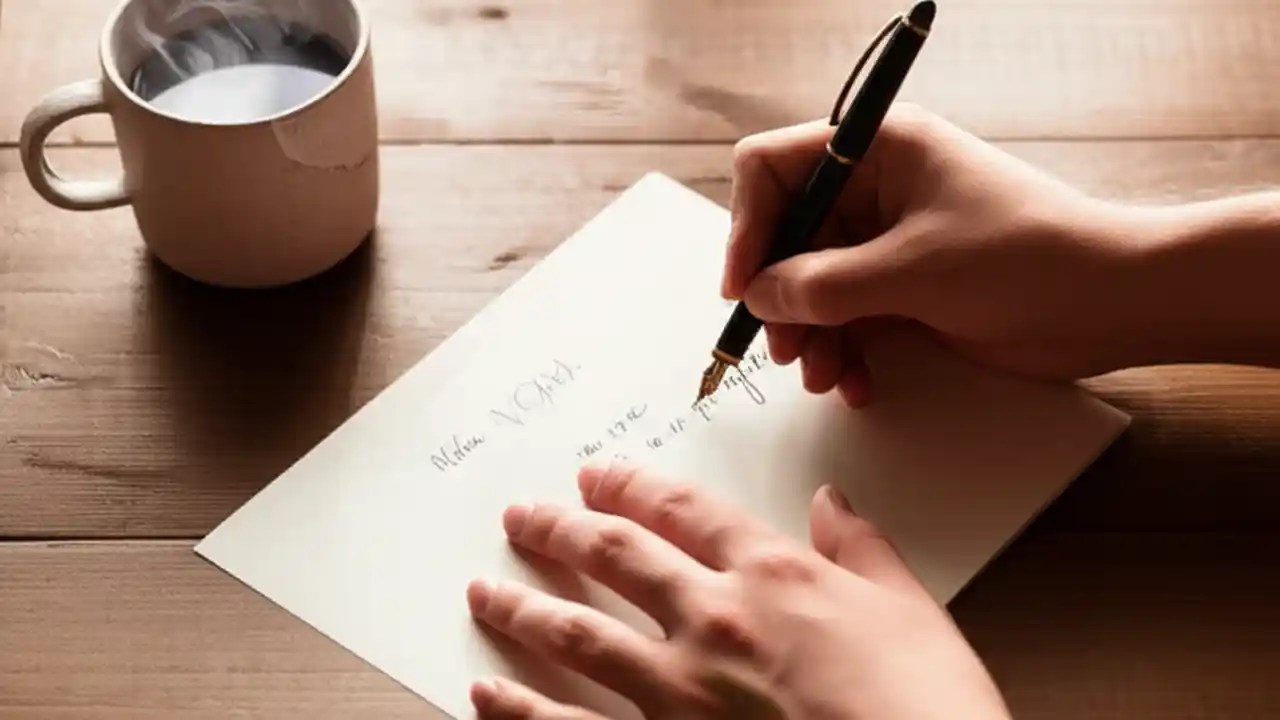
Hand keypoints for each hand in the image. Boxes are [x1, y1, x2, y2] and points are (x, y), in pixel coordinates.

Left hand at [466, 462, 1011, 718]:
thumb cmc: (927, 707)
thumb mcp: (911, 610)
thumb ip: (861, 550)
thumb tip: (832, 502)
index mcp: (772, 575)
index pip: (683, 510)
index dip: (631, 485)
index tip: (596, 475)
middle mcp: (713, 619)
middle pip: (615, 556)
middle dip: (560, 529)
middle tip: (522, 515)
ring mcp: (680, 691)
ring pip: (577, 634)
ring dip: (523, 607)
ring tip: (484, 589)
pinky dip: (520, 710)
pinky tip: (487, 692)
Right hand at [723, 103, 1163, 406]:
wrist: (1116, 304)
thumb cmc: (1028, 260)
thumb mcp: (911, 271)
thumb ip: (822, 284)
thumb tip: (758, 296)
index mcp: (879, 149)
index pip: (776, 169)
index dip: (748, 225)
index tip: (744, 285)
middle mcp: (879, 186)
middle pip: (790, 235)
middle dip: (783, 296)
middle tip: (787, 348)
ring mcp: (893, 239)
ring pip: (816, 283)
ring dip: (812, 334)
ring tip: (825, 376)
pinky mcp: (910, 284)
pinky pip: (850, 314)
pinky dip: (845, 348)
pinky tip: (856, 381)